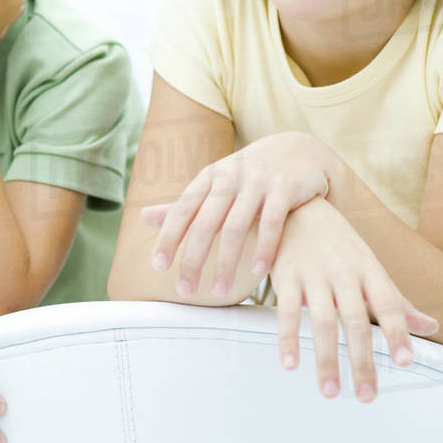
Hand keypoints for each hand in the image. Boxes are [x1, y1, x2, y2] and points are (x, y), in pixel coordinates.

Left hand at [141, 132, 330, 297]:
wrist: (300, 150)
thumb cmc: (249, 175)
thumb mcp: (215, 184)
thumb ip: (184, 204)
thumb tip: (142, 218)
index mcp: (209, 178)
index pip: (182, 210)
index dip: (169, 238)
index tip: (158, 267)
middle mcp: (230, 178)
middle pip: (205, 223)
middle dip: (193, 259)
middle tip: (185, 290)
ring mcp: (257, 182)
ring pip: (236, 227)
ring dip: (226, 263)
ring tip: (220, 292)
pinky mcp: (284, 188)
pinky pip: (271, 223)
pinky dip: (263, 249)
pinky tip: (257, 274)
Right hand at [269, 197, 439, 402]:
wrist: (298, 207)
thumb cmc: (339, 244)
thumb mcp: (371, 267)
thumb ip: (397, 301)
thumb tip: (432, 327)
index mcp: (369, 270)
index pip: (388, 304)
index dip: (398, 332)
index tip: (405, 361)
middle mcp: (343, 272)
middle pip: (354, 320)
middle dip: (361, 360)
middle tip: (367, 394)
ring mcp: (313, 274)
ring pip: (321, 321)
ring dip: (325, 358)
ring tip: (330, 391)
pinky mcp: (285, 275)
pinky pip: (285, 311)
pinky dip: (287, 339)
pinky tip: (290, 364)